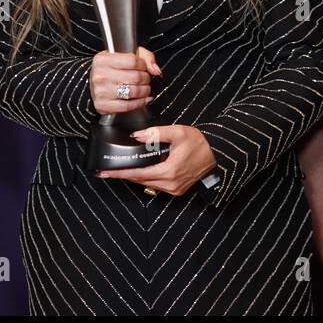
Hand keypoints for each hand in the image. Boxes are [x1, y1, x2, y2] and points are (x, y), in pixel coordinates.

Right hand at [89, 47, 160, 114]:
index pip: (132, 61)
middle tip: (145, 78)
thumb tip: (156, 70)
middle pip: (135, 77)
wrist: (90, 83)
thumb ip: (145, 57)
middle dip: (145, 78)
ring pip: (133, 92)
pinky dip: (140, 103)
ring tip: (145, 88)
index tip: (143, 67)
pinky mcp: (103, 105)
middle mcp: (100, 75)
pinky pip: (128, 106)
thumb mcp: (125, 55)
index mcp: (103, 60)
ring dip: (145, 91)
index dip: (143, 65)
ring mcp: (101, 91)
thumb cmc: (111, 68)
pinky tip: (144, 99)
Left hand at [98, 124, 215, 196]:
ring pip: (147, 184)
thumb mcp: (178, 132)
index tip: (104, 173)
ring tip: (121, 169)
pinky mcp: (177, 190)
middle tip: (107, 171)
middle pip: (140, 181)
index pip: (137, 174)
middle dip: (124, 175)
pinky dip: (147, 178)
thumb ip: (156, 133)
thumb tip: (137, 135)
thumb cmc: (200, 143)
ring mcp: (174, 189)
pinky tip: (141, 171)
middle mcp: (170, 184)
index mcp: (168, 171)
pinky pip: (156, 186)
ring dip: (135, 177)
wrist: (218, 153)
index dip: (119, 173)